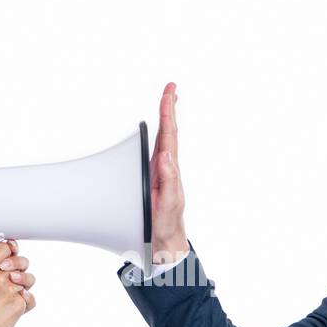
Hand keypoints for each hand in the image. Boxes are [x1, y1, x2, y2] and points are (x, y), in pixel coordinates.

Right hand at [0, 240, 34, 326]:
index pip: (3, 249)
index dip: (8, 248)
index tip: (10, 251)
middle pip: (20, 262)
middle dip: (19, 264)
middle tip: (13, 271)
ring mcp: (10, 292)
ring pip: (27, 279)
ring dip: (24, 282)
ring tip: (16, 286)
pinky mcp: (18, 305)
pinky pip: (30, 297)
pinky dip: (27, 298)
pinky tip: (20, 299)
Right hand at [150, 82, 188, 263]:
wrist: (165, 240)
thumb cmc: (166, 222)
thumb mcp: (168, 202)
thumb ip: (169, 180)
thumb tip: (166, 156)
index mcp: (169, 168)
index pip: (169, 134)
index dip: (168, 112)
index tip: (170, 92)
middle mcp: (166, 166)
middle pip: (168, 131)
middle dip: (168, 107)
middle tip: (171, 87)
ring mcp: (161, 170)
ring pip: (164, 138)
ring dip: (166, 117)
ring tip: (169, 98)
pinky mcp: (155, 176)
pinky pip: (157, 149)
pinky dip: (160, 133)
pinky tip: (160, 128)